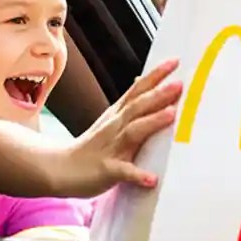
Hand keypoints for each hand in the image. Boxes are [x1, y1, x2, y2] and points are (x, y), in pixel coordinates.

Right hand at [55, 58, 181, 196]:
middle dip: (159, 94)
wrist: (61, 169)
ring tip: (171, 115)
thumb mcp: (110, 119)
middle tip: (180, 84)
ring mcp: (110, 148)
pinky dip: (138, 175)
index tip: (175, 61)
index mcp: (118, 115)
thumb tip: (141, 80)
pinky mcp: (107, 170)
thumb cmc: (91, 146)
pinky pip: (124, 172)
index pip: (138, 90)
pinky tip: (152, 179)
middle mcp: (115, 127)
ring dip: (152, 122)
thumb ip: (128, 102)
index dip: (156, 75)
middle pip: (138, 106)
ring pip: (133, 132)